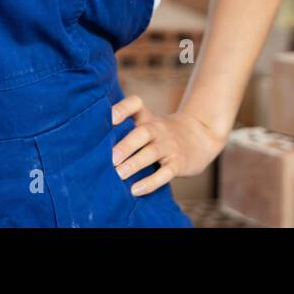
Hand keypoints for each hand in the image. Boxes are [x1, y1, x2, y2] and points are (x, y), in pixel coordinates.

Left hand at [110, 95, 226, 195]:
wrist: (200, 136)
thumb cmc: (162, 134)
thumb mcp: (149, 123)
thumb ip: (126, 130)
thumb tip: (93, 149)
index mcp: (147, 117)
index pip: (136, 104)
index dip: (123, 108)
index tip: (110, 118)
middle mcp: (158, 129)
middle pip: (142, 132)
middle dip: (126, 145)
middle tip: (111, 158)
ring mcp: (170, 146)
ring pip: (152, 153)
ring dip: (134, 164)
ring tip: (119, 174)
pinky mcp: (178, 163)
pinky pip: (165, 173)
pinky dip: (150, 183)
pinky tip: (135, 190)